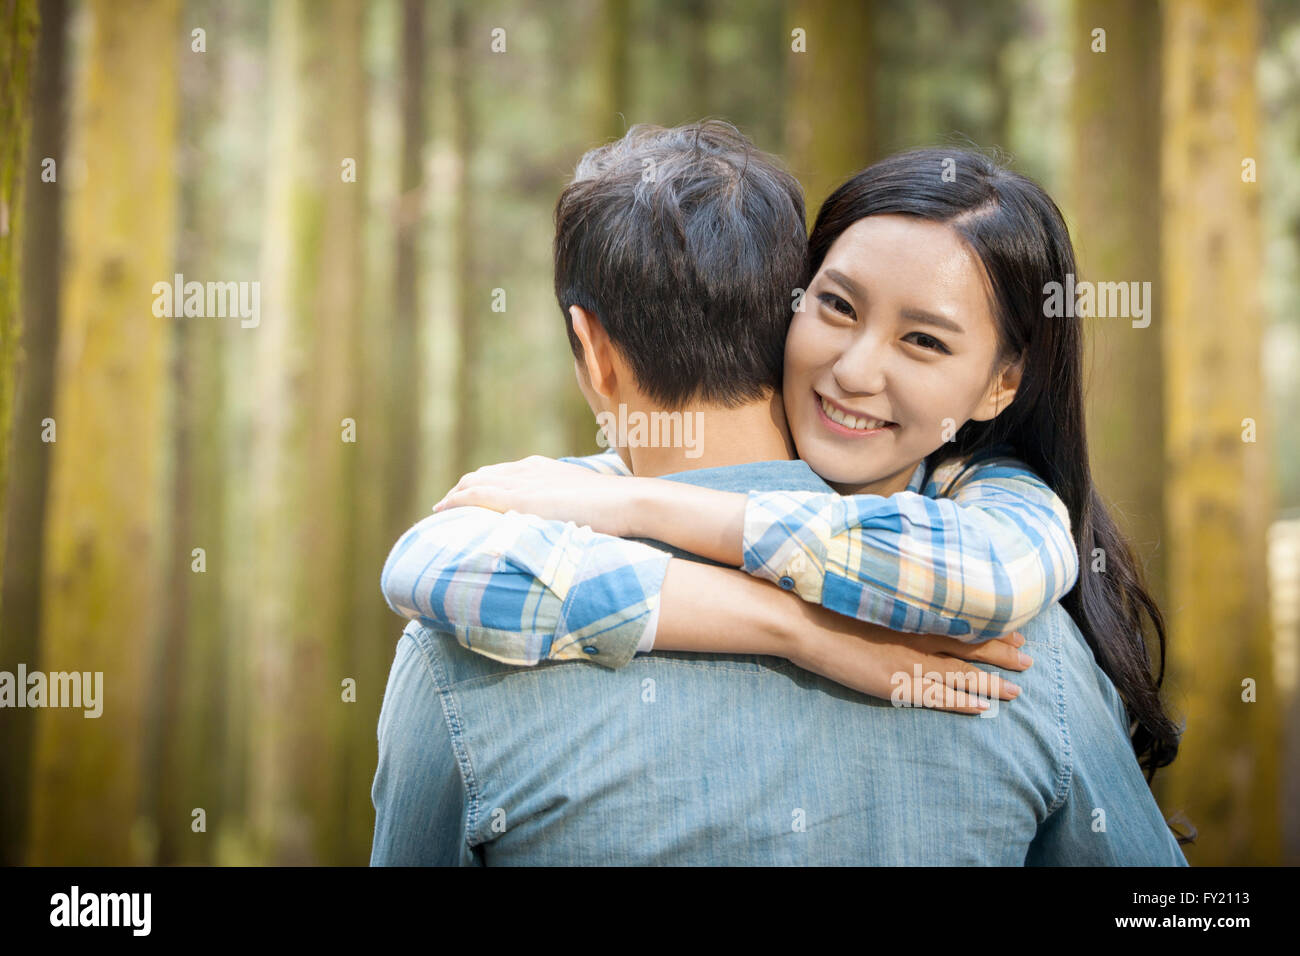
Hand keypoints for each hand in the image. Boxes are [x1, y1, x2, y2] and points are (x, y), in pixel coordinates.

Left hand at [433, 455, 639, 535]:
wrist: (627, 501)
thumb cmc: (617, 509)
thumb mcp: (588, 504)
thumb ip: (571, 509)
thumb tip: (574, 528)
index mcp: (544, 468)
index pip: (503, 474)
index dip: (484, 485)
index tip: (472, 498)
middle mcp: (528, 470)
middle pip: (483, 475)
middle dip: (464, 490)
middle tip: (449, 507)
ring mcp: (523, 483)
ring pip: (474, 482)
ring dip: (455, 496)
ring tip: (441, 510)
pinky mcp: (519, 499)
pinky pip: (475, 496)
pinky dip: (455, 502)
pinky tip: (442, 511)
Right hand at [785, 601, 1030, 714]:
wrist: (806, 621)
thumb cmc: (830, 600)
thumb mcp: (869, 586)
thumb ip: (894, 590)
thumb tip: (910, 586)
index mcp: (914, 611)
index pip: (965, 620)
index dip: (992, 628)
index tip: (1016, 630)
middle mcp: (919, 636)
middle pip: (971, 647)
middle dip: (1002, 654)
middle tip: (1028, 658)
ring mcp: (909, 662)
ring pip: (962, 675)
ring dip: (992, 683)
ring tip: (1017, 690)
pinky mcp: (895, 684)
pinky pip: (938, 697)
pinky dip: (962, 702)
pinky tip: (982, 707)